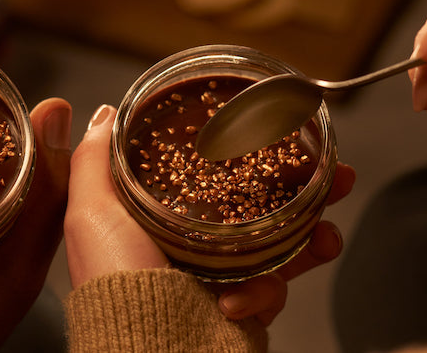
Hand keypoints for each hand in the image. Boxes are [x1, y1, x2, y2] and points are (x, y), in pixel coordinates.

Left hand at [64, 104, 355, 324]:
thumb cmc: (115, 287)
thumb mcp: (91, 213)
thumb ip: (95, 162)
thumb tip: (105, 116)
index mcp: (158, 218)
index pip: (212, 174)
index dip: (247, 151)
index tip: (275, 131)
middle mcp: (192, 246)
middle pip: (260, 205)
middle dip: (303, 190)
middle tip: (336, 176)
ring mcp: (222, 279)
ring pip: (282, 247)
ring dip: (312, 236)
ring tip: (326, 234)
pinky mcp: (243, 311)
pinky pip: (272, 292)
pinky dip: (263, 293)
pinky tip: (240, 297)